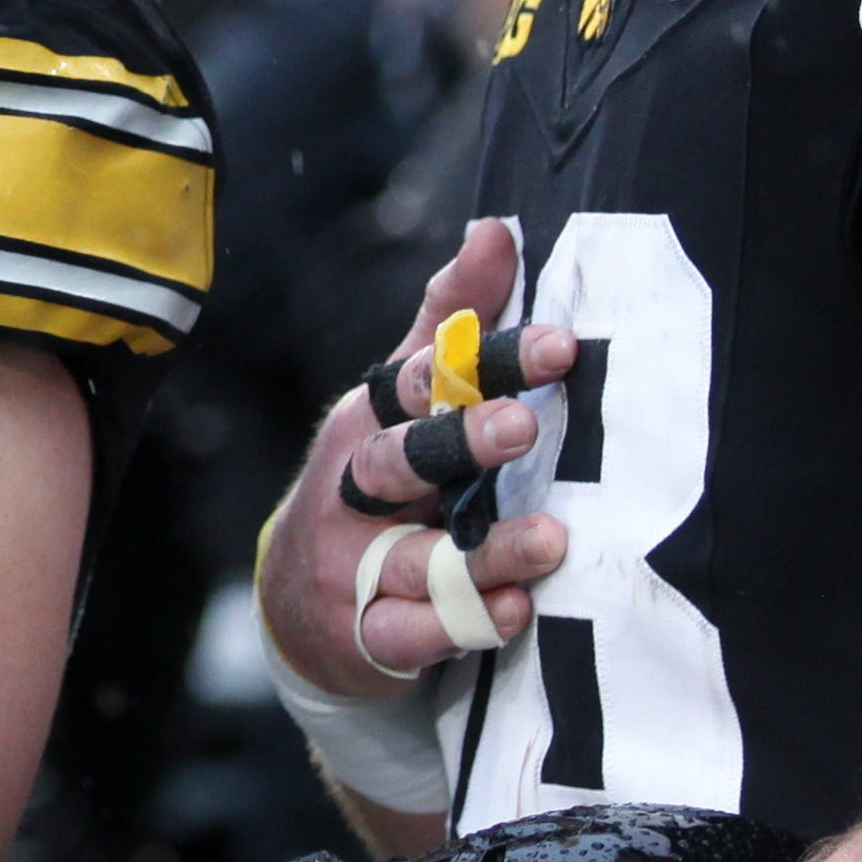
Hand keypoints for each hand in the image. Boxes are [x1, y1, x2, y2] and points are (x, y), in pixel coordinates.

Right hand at [258, 221, 573, 694]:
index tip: (559, 344)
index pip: (423, 382)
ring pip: (416, 556)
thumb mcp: (399, 400)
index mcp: (371, 423)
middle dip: (459, 443)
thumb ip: (451, 322)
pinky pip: (410, 634)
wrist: (301, 603)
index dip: (484, 361)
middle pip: (400, 461)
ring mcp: (357, 565)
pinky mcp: (367, 635)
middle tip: (521, 428)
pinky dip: (463, 626)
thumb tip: (497, 226)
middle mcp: (356, 490)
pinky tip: (512, 613)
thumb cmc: (375, 483)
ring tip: (552, 541)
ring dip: (484, 551)